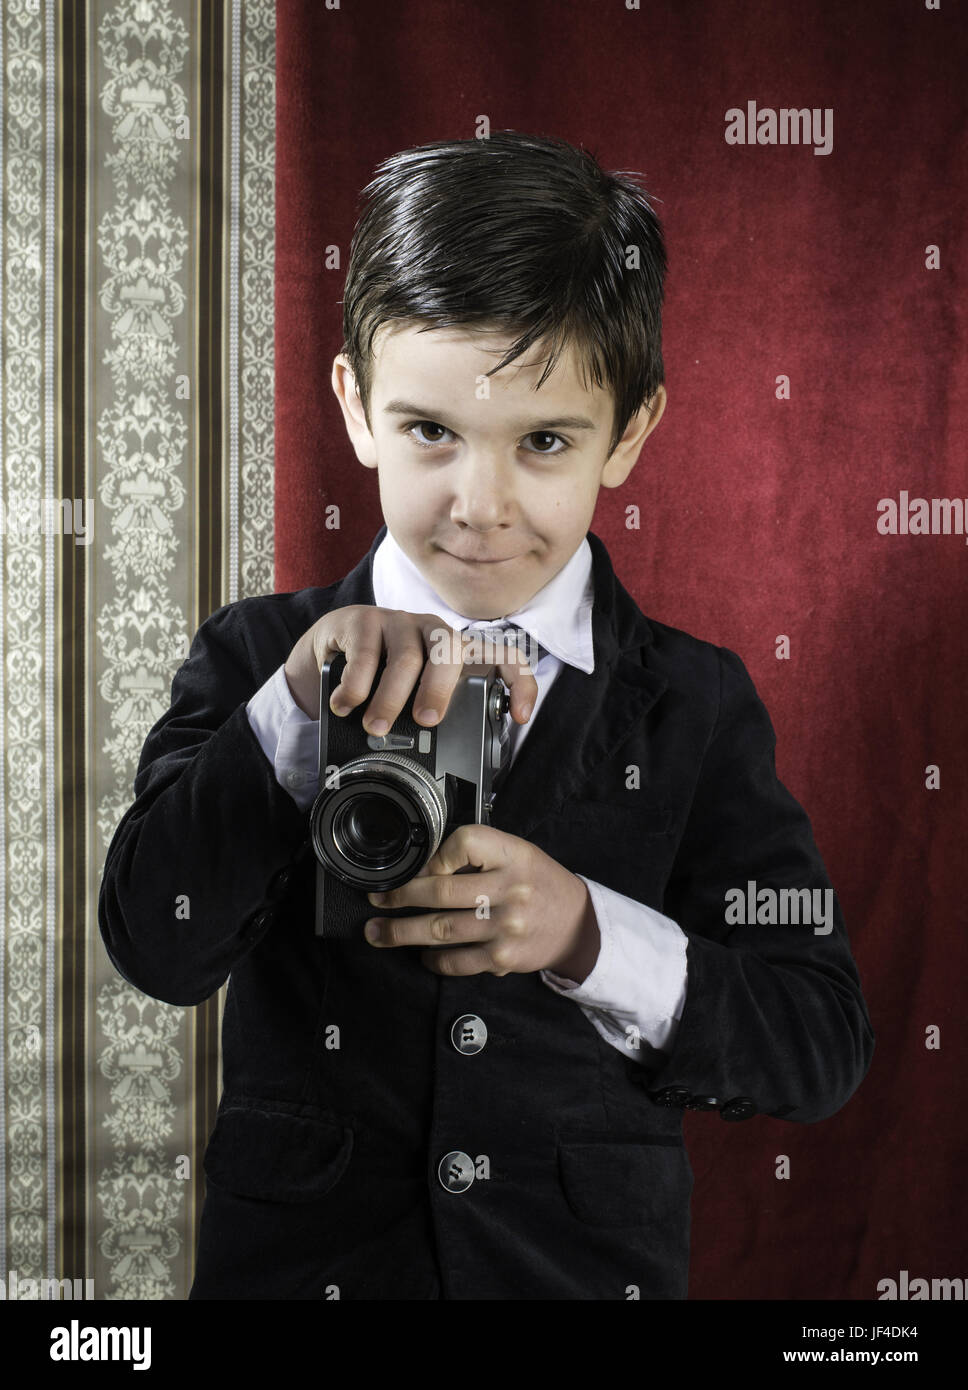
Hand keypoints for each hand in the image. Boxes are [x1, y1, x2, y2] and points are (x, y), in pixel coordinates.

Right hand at [284, 604, 537, 730]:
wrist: (329, 651)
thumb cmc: (381, 678)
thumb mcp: (413, 695)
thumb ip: (435, 712)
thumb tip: (456, 758)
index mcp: (456, 651)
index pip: (501, 655)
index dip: (518, 682)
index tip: (520, 716)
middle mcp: (432, 631)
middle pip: (450, 649)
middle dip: (440, 689)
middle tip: (426, 721)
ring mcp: (398, 621)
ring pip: (406, 655)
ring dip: (391, 697)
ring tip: (376, 726)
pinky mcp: (363, 620)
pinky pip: (365, 652)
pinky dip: (355, 686)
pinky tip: (346, 705)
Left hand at [363, 824, 600, 980]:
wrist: (577, 924)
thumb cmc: (540, 883)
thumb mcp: (518, 852)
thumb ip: (479, 854)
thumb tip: (425, 867)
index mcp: (514, 855)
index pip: (464, 843)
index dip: (434, 855)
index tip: (416, 866)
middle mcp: (510, 890)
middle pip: (441, 892)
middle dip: (400, 897)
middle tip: (376, 900)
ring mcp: (505, 927)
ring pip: (440, 930)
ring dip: (401, 932)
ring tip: (378, 932)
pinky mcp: (502, 957)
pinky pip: (456, 961)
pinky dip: (432, 959)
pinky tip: (421, 954)